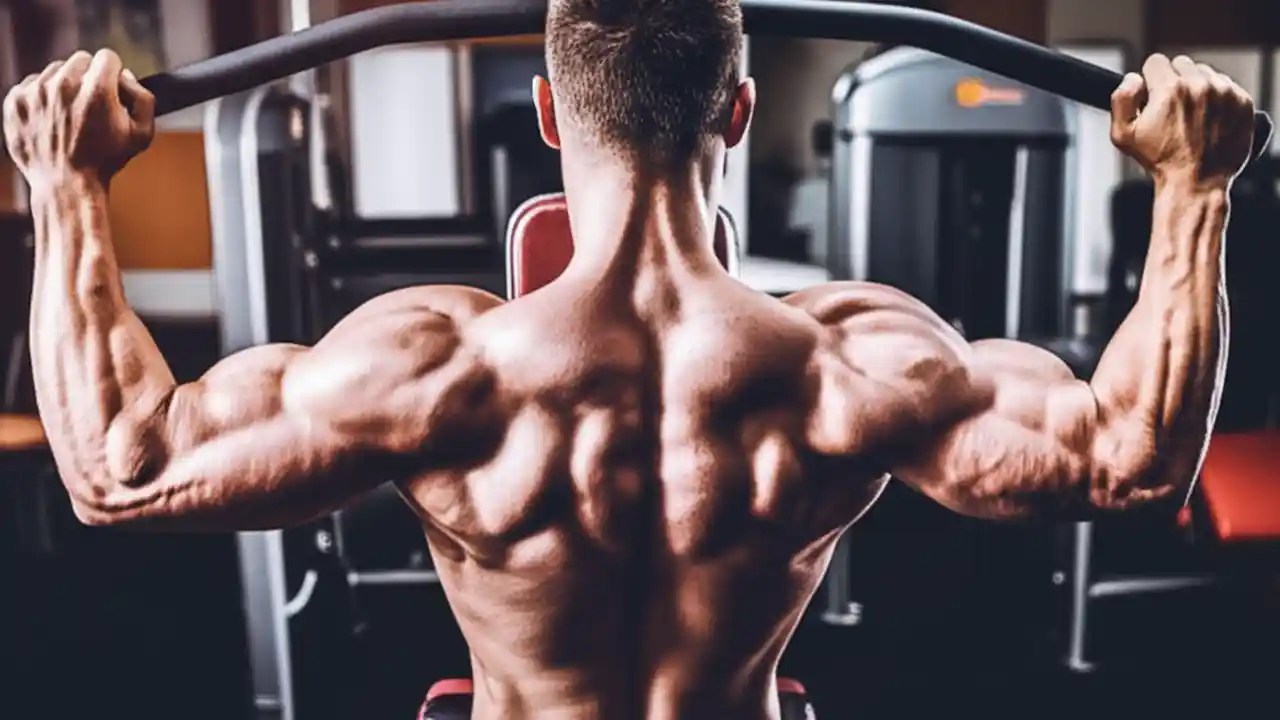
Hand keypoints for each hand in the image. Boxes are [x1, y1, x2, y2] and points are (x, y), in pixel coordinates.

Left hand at [3, 49, 154, 185]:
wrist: (65, 185)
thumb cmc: (105, 161)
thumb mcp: (142, 134)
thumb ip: (143, 98)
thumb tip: (126, 77)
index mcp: (97, 91)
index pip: (107, 57)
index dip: (113, 73)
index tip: (110, 89)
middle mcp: (64, 85)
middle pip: (80, 59)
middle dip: (88, 77)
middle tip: (89, 105)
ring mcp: (36, 92)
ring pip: (55, 70)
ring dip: (64, 86)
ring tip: (69, 115)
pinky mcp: (16, 100)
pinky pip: (32, 84)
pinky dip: (42, 97)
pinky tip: (51, 119)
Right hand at [1110, 54, 1255, 187]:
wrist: (1197, 181)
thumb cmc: (1160, 161)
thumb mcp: (1123, 135)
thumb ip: (1121, 98)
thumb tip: (1133, 79)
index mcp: (1170, 89)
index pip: (1156, 61)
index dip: (1151, 79)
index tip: (1154, 95)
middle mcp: (1200, 85)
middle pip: (1182, 64)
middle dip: (1174, 81)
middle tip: (1173, 108)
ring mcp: (1224, 92)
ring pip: (1205, 73)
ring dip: (1197, 88)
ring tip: (1192, 115)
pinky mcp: (1242, 101)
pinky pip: (1227, 85)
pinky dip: (1218, 98)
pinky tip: (1209, 118)